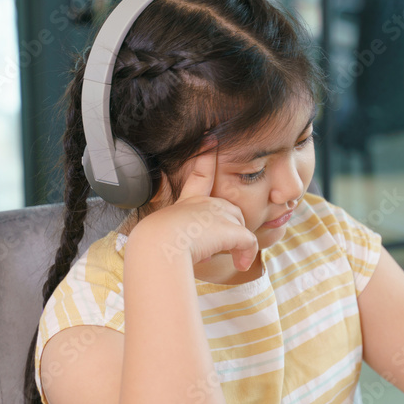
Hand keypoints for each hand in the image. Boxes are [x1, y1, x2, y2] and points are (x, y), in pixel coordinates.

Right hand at [138, 150, 258, 271]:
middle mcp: (204, 203)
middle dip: (230, 230)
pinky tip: (241, 265)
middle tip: (210, 248)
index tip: (210, 138)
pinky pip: (248, 243)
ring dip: (234, 245)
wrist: (158, 246)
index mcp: (186, 203)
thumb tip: (201, 252)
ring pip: (239, 230)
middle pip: (231, 214)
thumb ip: (185, 238)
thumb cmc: (155, 247)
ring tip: (220, 256)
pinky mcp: (231, 228)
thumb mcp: (166, 239)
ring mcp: (219, 213)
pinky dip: (246, 255)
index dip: (204, 156)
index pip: (199, 175)